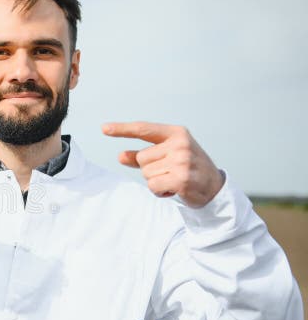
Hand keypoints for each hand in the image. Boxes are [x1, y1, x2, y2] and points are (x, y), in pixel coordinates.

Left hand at [102, 121, 225, 207]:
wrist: (215, 188)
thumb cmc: (188, 168)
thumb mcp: (167, 156)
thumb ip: (142, 156)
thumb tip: (120, 156)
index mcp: (176, 133)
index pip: (143, 129)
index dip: (122, 129)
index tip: (103, 128)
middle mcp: (180, 144)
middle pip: (141, 158)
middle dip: (150, 169)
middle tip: (171, 171)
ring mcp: (182, 161)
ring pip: (146, 173)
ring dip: (156, 181)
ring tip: (174, 179)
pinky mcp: (181, 179)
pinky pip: (152, 186)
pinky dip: (159, 191)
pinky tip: (174, 190)